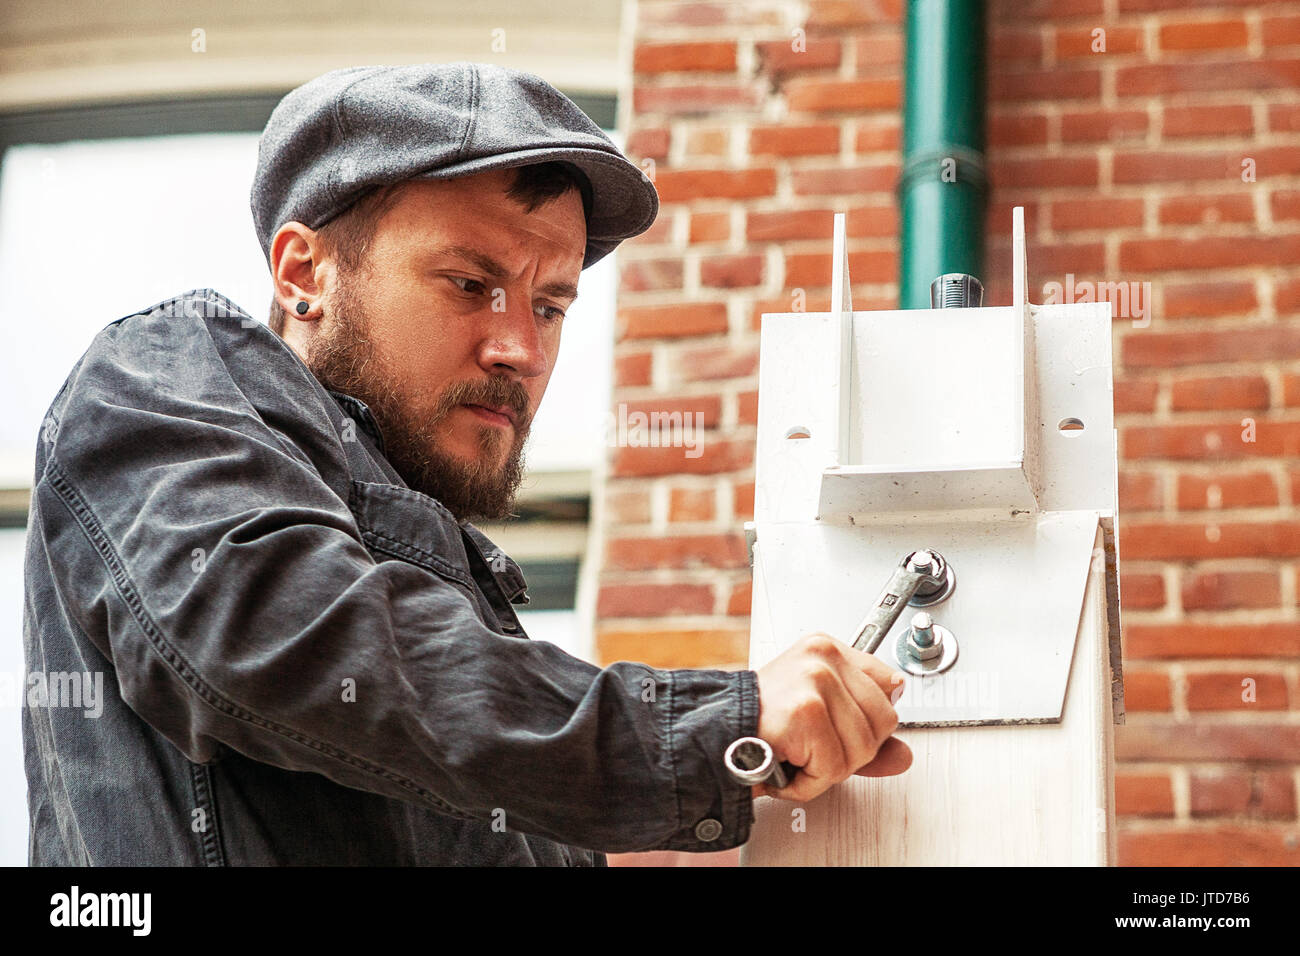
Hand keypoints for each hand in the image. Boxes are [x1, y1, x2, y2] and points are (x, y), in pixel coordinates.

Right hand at [750, 632, 911, 801]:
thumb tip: (903, 755)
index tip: (841, 727)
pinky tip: (786, 764)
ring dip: (828, 769)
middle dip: (850, 750)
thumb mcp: (819, 720)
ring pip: (863, 749)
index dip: (868, 720)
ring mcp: (815, 681)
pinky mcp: (805, 712)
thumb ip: (864, 734)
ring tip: (796, 754)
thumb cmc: (756, 725)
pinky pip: (834, 767)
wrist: (709, 739)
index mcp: (826, 649)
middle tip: (810, 746)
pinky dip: (809, 782)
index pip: (890, 685)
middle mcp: (823, 658)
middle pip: (884, 722)